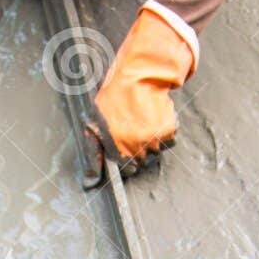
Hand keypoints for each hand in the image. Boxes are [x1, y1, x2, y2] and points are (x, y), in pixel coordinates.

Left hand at [82, 4, 196, 185]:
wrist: (140, 76)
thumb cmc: (114, 98)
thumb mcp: (95, 123)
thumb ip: (94, 153)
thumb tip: (89, 182)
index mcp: (117, 147)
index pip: (127, 170)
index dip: (127, 160)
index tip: (126, 148)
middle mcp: (136, 147)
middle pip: (143, 164)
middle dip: (139, 152)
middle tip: (135, 131)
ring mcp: (153, 141)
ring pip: (156, 154)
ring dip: (152, 142)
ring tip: (144, 123)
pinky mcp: (168, 132)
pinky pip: (169, 142)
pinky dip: (164, 133)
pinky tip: (155, 119)